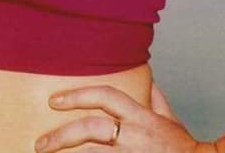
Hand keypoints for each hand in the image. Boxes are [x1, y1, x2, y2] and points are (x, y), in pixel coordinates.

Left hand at [34, 80, 217, 151]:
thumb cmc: (183, 148)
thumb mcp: (169, 120)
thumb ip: (155, 98)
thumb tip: (147, 77)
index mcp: (140, 117)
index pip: (106, 96)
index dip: (79, 95)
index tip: (55, 100)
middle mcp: (132, 136)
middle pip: (91, 129)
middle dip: (62, 135)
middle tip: (41, 143)